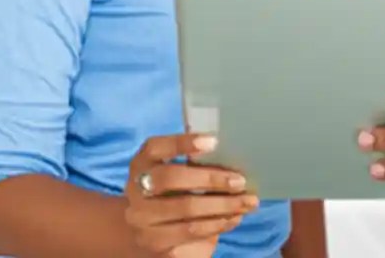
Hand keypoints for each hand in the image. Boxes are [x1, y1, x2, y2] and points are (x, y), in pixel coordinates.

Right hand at [124, 133, 258, 257]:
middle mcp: (136, 190)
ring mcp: (142, 219)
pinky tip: (235, 217)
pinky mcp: (155, 242)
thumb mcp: (174, 175)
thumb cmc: (168, 196)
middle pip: (170, 178)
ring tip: (248, 202)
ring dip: (223, 204)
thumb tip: (229, 146)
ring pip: (185, 208)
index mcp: (141, 164)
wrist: (143, 236)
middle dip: (210, 178)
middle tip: (240, 181)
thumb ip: (193, 160)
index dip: (182, 142)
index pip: (155, 147)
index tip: (214, 141)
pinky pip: (191, 231)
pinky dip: (218, 223)